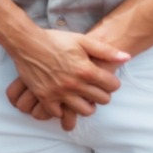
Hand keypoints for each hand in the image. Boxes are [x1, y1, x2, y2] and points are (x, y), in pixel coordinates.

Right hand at [4, 28, 127, 129]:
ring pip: (85, 110)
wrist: (26, 42)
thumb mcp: (82, 40)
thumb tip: (127, 57)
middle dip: (102, 94)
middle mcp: (74, 84)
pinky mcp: (44, 96)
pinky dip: (62, 109)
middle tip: (95, 88)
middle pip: (102, 100)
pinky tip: (63, 100)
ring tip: (82, 97)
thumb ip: (106, 50)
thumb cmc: (54, 40)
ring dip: (87, 105)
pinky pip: (59, 113)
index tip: (105, 79)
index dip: (112, 82)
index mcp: (86, 70)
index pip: (113, 86)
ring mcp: (59, 92)